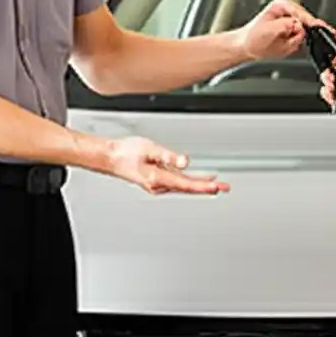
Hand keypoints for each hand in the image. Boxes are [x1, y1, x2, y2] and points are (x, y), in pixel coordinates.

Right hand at [105, 137, 230, 195]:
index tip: (216, 187)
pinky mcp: (157, 181)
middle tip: (225, 188)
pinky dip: (190, 182)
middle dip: (207, 188)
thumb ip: (169, 156)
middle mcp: (159, 185)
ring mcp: (158, 185)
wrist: (110, 157)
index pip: (185, 184)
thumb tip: (185, 162)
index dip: (202, 186)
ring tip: (217, 184)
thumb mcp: (150, 148)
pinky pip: (178, 183)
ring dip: (200, 185)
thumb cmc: (126, 153)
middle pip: (188, 188)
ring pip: (184, 186)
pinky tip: (198, 180)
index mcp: (157, 178)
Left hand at [235, 0, 334, 59]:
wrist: (247, 47)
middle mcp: (289, 13)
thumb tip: (298, 26)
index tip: (318, 27)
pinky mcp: (294, 34)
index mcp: (282, 5)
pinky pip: (300, 41)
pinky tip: (282, 46)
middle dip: (298, 34)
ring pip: (304, 34)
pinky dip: (294, 45)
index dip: (310, 21)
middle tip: (288, 41)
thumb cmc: (252, 37)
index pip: (301, 13)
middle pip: (306, 23)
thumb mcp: (267, 30)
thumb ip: (284, 26)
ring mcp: (293, 24)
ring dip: (294, 41)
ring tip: (279, 43)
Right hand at [319, 54, 335, 108]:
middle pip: (327, 76)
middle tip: (330, 78)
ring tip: (332, 87)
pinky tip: (331, 94)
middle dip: (326, 77)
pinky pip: (332, 97)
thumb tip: (334, 59)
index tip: (329, 69)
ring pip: (328, 87)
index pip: (331, 66)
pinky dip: (329, 97)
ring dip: (327, 87)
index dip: (328, 67)